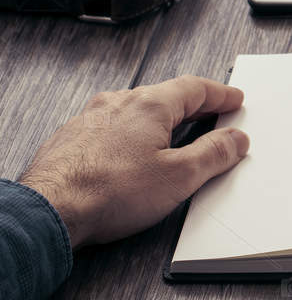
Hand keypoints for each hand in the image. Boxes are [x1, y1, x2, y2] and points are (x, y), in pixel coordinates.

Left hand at [19, 76, 249, 248]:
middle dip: (193, 107)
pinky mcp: (72, 139)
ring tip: (175, 138)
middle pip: (166, 96)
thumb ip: (214, 154)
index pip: (195, 88)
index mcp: (149, 105)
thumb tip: (236, 139)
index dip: (220, 94)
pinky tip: (134, 155)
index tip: (233, 100)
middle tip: (213, 117)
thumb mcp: (179, 176)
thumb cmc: (108, 193)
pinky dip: (133, 134)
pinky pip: (113, 127)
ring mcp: (91, 119)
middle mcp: (118, 103)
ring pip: (136, 111)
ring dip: (162, 121)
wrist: (48, 212)